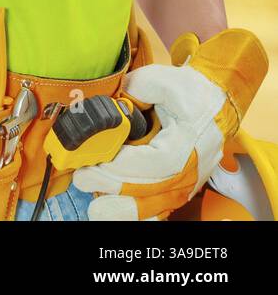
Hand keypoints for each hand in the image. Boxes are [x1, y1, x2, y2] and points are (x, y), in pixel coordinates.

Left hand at [72, 28, 268, 219]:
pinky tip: (112, 212)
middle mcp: (191, 169)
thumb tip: (117, 102)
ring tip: (94, 206)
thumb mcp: (163, 80)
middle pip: (153, 190)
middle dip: (113, 187)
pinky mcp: (176, 188)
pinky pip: (157, 210)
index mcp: (189, 142)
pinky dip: (135, 214)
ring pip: (155, 207)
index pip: (158, 163)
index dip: (126, 166)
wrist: (213, 103)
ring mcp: (185, 183)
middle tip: (83, 178)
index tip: (98, 161)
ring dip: (122, 208)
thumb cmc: (187, 92)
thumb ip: (139, 88)